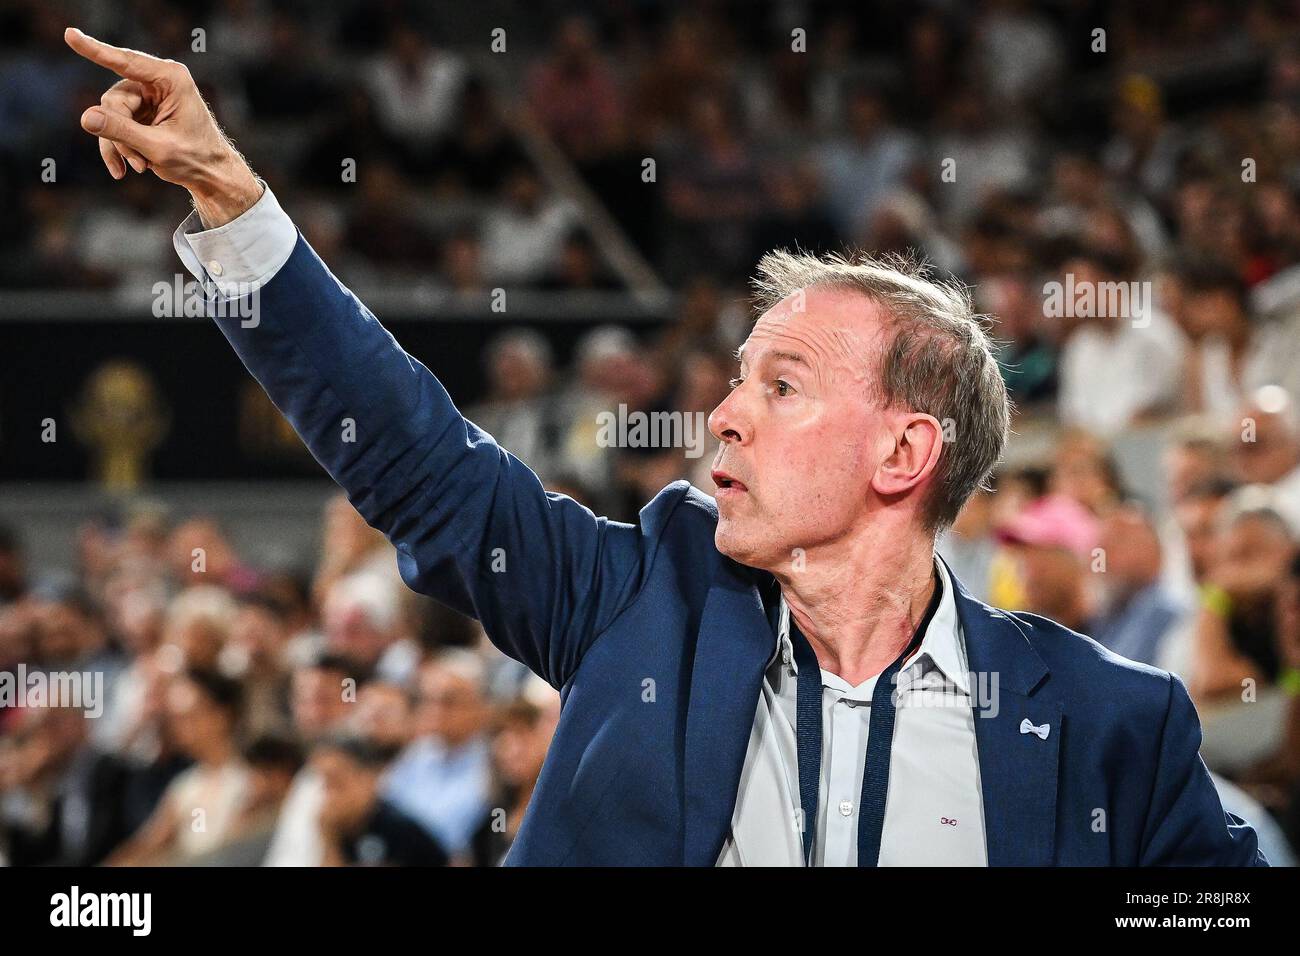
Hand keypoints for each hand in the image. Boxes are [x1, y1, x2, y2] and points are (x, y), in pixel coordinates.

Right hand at [64, 26, 262, 227]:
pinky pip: (113, 125)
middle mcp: (157, 81)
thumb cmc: (196, 159)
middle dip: (120, 133)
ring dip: (120, 144)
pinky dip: (117, 147)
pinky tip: (123, 171)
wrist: (211, 175)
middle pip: (113, 100)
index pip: (125, 63)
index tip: (69, 34)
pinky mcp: (140, 111)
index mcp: (170, 79)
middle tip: (138, 162)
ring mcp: (147, 96)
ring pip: (109, 115)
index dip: (94, 50)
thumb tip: (86, 117)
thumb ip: (121, 132)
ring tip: (139, 167)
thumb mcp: (158, 148)